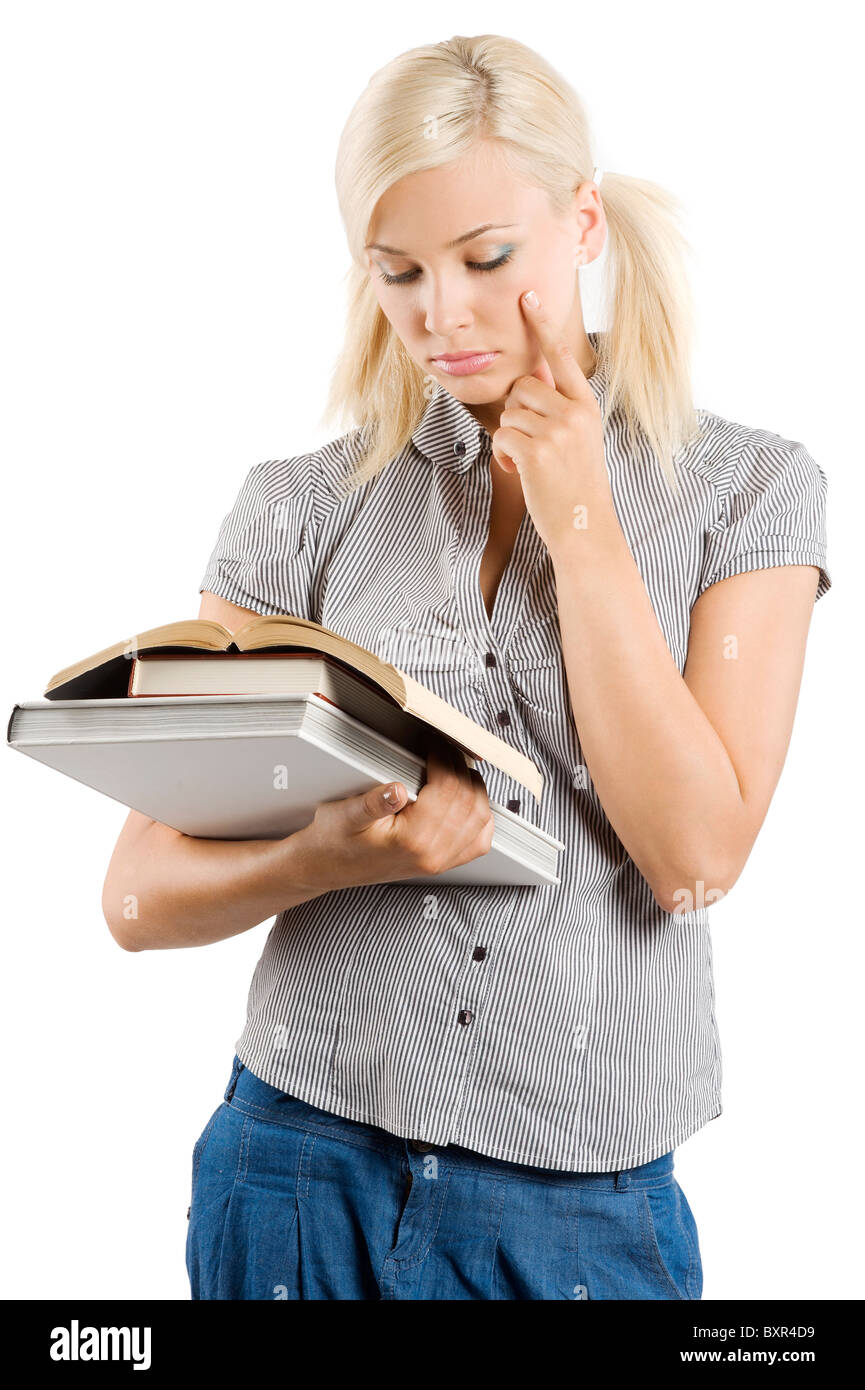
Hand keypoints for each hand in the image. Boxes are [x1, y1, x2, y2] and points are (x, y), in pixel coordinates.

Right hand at [296, 738, 494, 889]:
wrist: (328, 867)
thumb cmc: (334, 840)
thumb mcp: (345, 814)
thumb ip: (372, 802)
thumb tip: (396, 788)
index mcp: (412, 841)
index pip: (447, 790)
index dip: (444, 758)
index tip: (433, 743)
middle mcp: (433, 855)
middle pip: (468, 801)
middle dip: (460, 768)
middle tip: (444, 749)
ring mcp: (441, 862)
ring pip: (480, 819)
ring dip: (474, 788)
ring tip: (455, 767)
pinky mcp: (442, 862)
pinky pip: (479, 841)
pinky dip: (480, 816)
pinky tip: (466, 799)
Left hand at [491, 290, 616, 554]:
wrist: (584, 527)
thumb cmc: (575, 484)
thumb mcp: (577, 438)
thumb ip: (557, 406)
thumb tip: (530, 376)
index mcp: (587, 405)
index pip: (559, 356)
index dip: (542, 325)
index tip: (527, 296)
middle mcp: (575, 413)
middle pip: (522, 387)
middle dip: (517, 413)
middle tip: (534, 444)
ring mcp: (557, 431)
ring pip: (509, 413)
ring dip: (511, 438)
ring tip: (532, 462)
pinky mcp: (536, 451)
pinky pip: (502, 437)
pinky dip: (505, 457)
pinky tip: (524, 473)